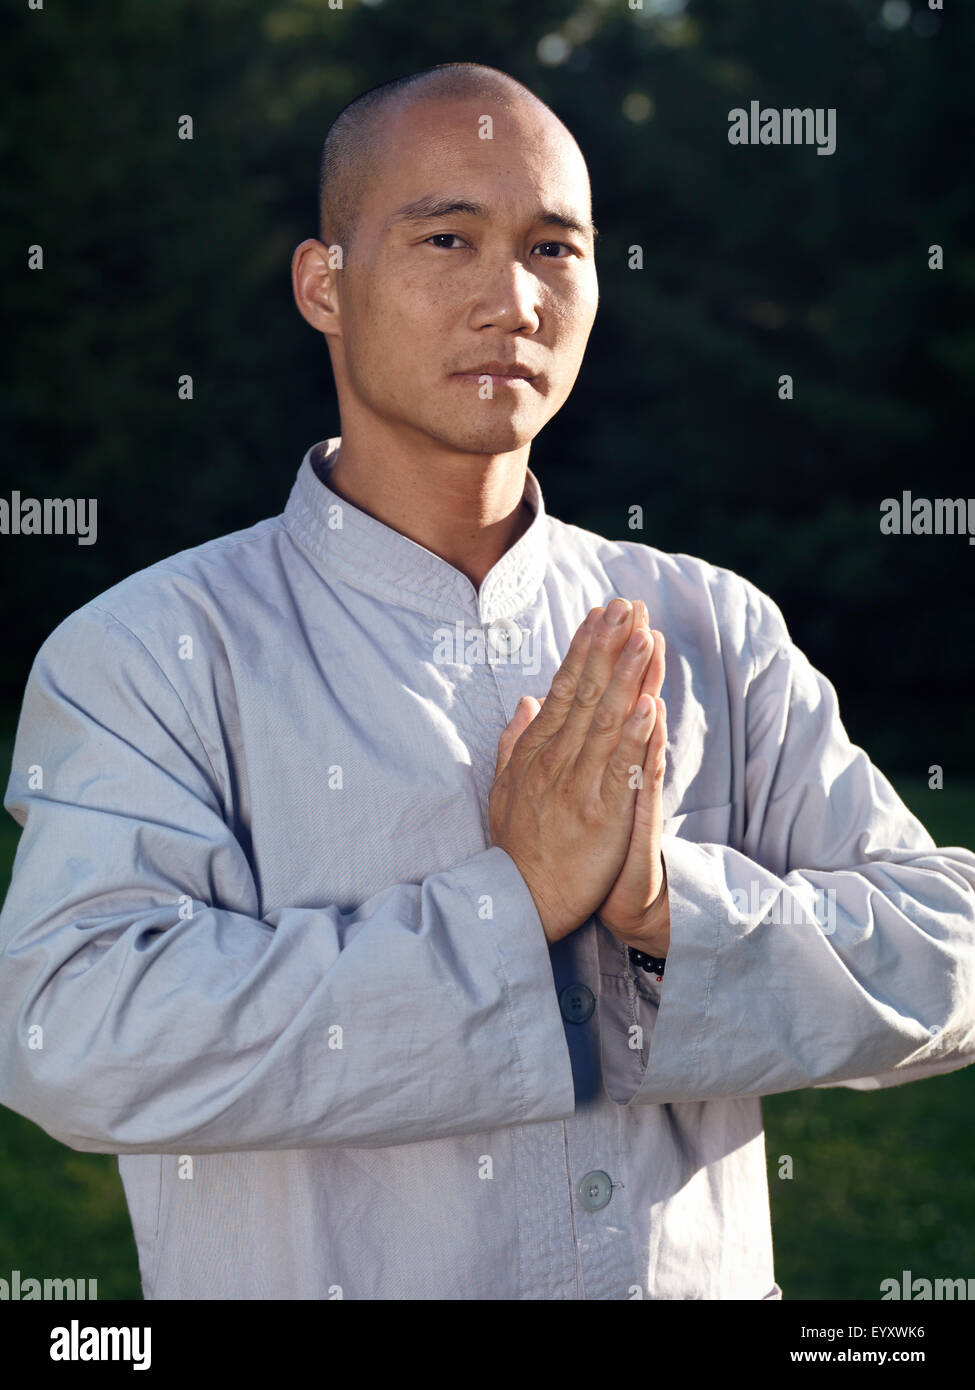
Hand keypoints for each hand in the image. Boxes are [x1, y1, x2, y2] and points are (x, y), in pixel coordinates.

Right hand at [489, 598, 656, 943]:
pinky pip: (619, 769)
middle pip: (588, 693)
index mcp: (537, 751)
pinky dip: (633, 737)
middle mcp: (556, 761)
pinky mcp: (600, 815)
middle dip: (609, 646)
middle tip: (629, 605)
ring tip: (645, 637)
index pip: (564, 688)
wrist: (520, 901)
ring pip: (606, 721)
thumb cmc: (517, 846)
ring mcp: (578, 786)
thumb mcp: (505, 787)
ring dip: (627, 677)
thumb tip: (528, 701)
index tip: (602, 613)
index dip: (585, 648)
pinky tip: (648, 706)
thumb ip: (517, 741)